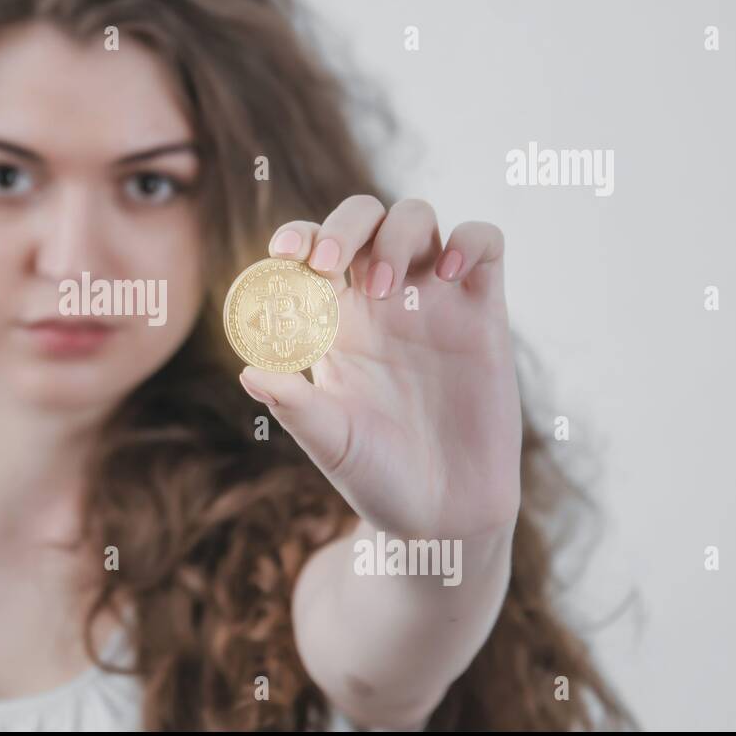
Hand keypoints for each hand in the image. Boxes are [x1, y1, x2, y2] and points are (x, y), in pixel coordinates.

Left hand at [239, 196, 522, 540]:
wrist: (443, 516)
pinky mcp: (485, 313)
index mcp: (334, 321)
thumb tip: (250, 371)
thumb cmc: (376, 478)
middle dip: (342, 224)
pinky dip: (469, 240)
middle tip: (327, 263)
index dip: (296, 238)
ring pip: (418, 218)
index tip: (281, 254)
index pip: (310, 252)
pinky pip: (484, 244)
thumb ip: (294, 406)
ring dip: (396, 233)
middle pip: (362, 219)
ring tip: (384, 287)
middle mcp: (381, 302)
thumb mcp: (329, 443)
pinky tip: (449, 273)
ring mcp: (434, 302)